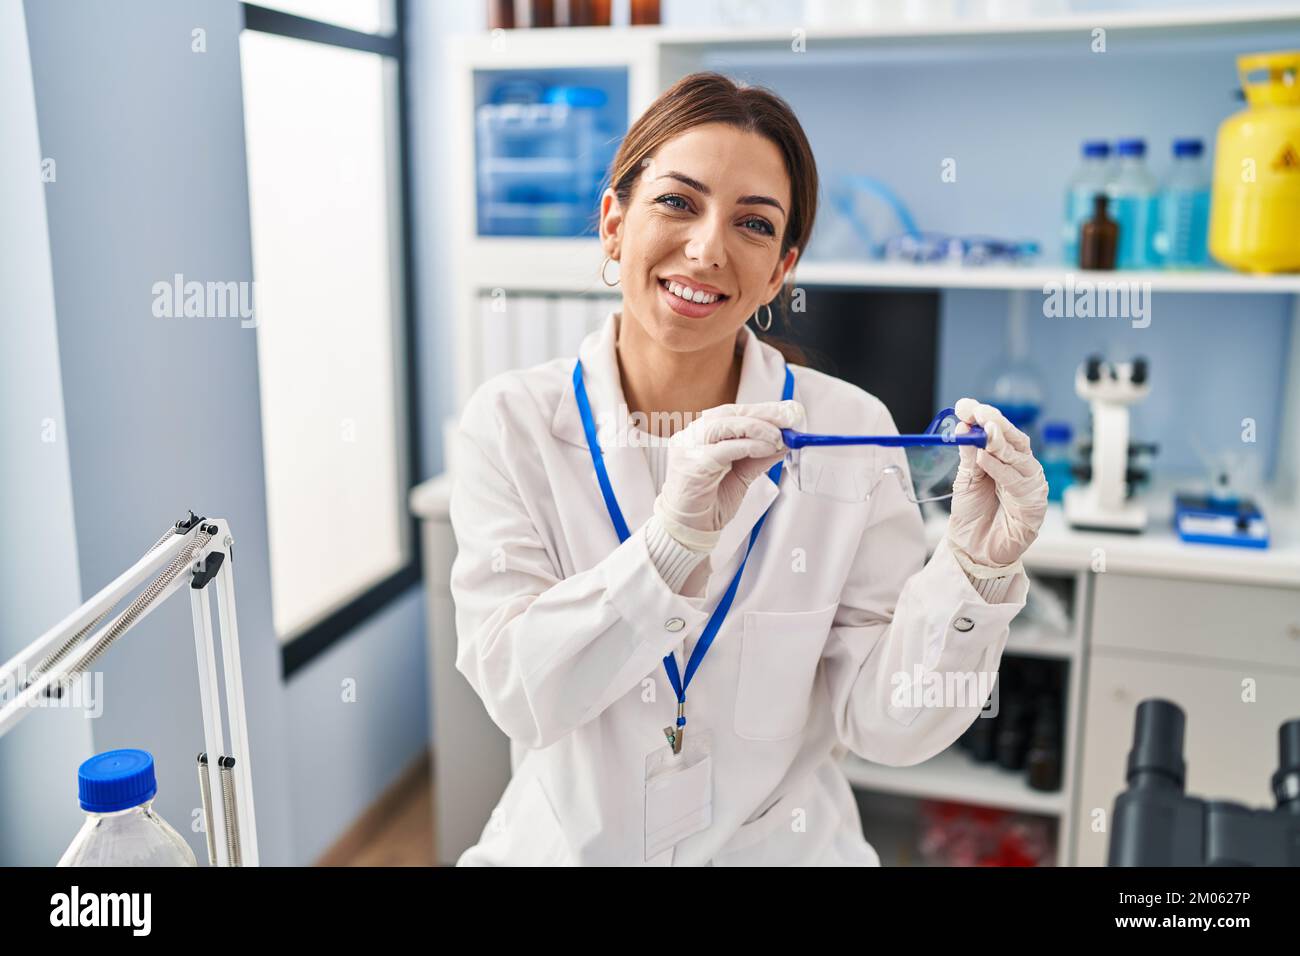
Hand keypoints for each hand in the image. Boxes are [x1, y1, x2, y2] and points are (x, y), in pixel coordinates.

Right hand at [655, 400, 803, 551]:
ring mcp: (688, 450)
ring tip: (778, 437)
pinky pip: (724, 449)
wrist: (688, 530)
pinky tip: (766, 448)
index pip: (731, 413)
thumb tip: (784, 441)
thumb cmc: (708, 503)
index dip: (760, 410)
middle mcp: (690, 437)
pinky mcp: (692, 466)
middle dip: (761, 414)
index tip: (786, 413)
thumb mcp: (741, 474)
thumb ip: (759, 456)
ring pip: (724, 425)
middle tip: (787, 419)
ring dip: (756, 428)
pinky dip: (748, 446)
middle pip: (727, 414)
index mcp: (700, 436)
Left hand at [945, 398, 1048, 569]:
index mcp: (1005, 459)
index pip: (999, 431)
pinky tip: (985, 459)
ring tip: (983, 433)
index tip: (966, 405)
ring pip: (1018, 457)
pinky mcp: (1033, 503)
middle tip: (979, 413)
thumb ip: (968, 456)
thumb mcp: (966, 480)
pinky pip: (1017, 481)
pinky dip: (1000, 469)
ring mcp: (1029, 484)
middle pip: (1013, 439)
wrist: (976, 551)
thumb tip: (963, 427)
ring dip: (999, 443)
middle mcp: (1020, 468)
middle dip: (996, 424)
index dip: (985, 416)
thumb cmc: (973, 516)